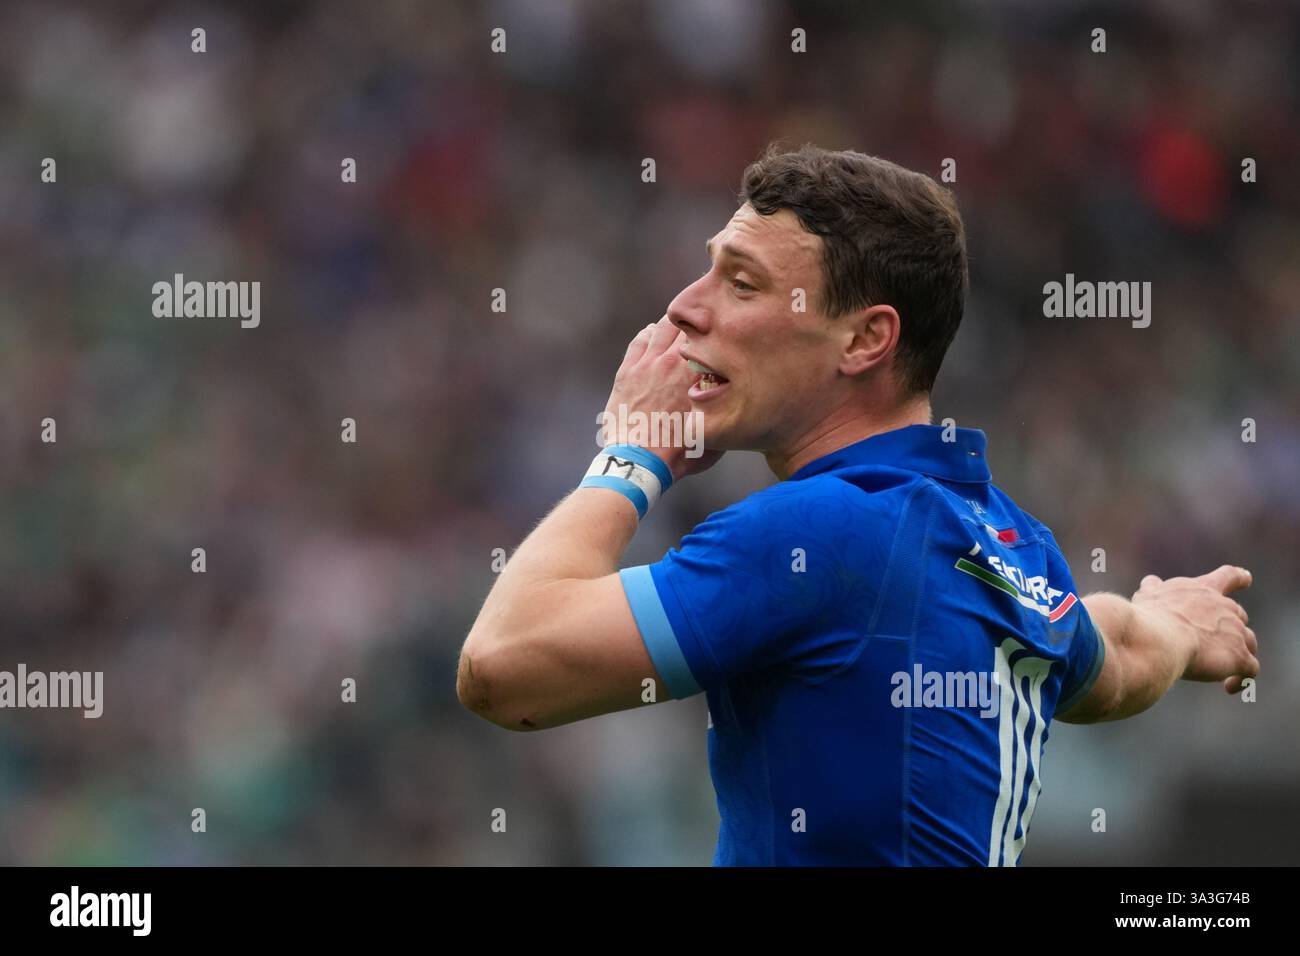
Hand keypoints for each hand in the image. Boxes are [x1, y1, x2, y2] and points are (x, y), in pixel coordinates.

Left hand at [601, 315, 723, 481]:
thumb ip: (727, 410)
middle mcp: (672, 361)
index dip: (718, 331)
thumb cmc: (680, 452)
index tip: (724, 332)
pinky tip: (653, 334)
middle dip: (697, 324)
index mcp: (697, 374)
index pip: (711, 338)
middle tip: (703, 324)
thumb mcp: (716, 433)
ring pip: (662, 328)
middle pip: (687, 326)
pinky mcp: (627, 372)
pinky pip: (640, 341)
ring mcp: (647, 364)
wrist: (640, 461)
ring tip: (680, 325)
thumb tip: (738, 400)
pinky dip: (648, 334)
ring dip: (672, 325)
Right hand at [1132, 565, 1257, 692]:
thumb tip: (1151, 582)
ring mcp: (1235, 632)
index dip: (1238, 577)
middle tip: (1214, 643)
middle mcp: (1224, 607)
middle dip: (1230, 627)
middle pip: (1239, 615)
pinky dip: (1242, 679)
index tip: (1246, 577)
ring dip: (1237, 655)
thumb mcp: (1149, 596)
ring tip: (1224, 672)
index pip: (1227, 577)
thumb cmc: (1148, 617)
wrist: (1157, 639)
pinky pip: (1249, 670)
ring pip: (1248, 642)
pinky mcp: (1239, 657)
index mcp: (1202, 591)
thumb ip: (1154, 590)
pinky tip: (1229, 687)